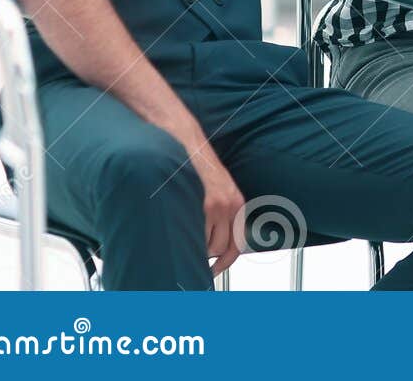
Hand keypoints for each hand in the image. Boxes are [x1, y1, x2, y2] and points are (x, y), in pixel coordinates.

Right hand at [188, 143, 244, 277]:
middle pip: (219, 248)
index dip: (224, 262)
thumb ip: (218, 213)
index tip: (214, 271)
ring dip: (193, 244)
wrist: (184, 141)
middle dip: (203, 252)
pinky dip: (185, 235)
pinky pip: (196, 233)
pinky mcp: (203, 202)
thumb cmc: (197, 166)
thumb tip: (210, 243)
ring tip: (180, 230)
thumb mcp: (216, 189)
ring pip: (206, 244)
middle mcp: (230, 205)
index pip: (235, 244)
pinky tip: (176, 224)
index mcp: (236, 204)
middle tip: (189, 249)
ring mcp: (216, 204)